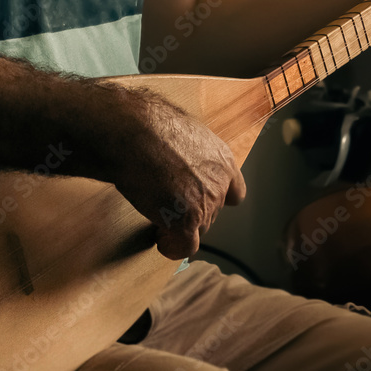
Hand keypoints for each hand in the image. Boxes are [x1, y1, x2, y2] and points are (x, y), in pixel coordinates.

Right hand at [106, 89, 245, 259]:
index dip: (217, 199)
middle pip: (211, 212)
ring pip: (197, 228)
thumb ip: (192, 153)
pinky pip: (184, 245)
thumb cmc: (149, 125)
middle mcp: (220, 183)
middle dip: (191, 211)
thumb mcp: (184, 132)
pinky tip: (161, 239)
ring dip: (179, 225)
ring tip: (157, 212)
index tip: (199, 199)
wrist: (135, 133)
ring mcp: (206, 203)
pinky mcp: (186, 220)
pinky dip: (172, 246)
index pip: (235, 192)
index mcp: (223, 160)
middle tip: (167, 203)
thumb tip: (180, 159)